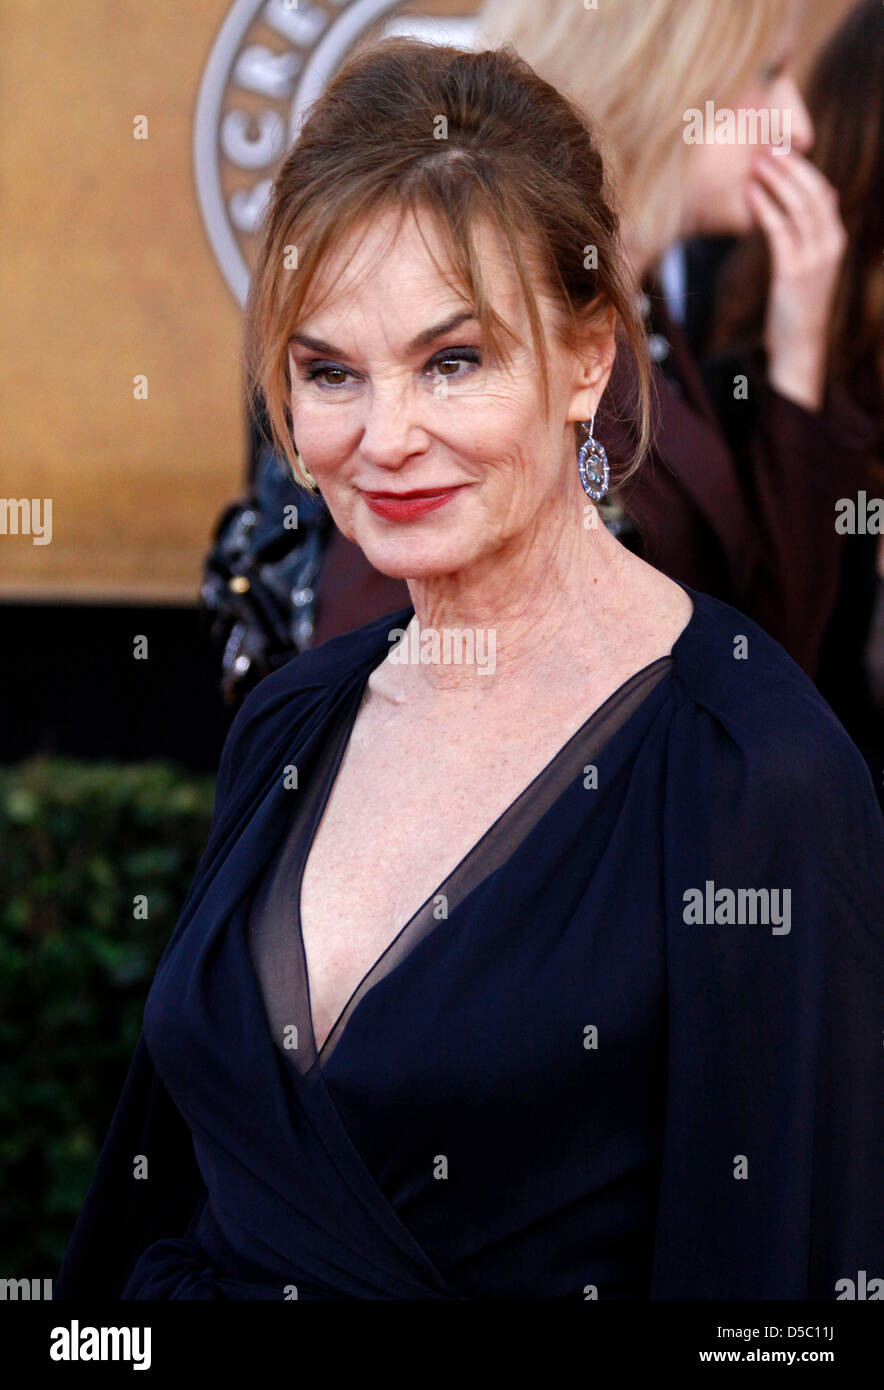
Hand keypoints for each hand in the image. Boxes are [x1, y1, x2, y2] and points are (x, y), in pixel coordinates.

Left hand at [746, 148, 846, 411]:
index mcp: (835, 239)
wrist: (800, 345)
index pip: (823, 192)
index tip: (783, 149)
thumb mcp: (812, 263)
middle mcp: (830, 245)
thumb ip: (814, 231)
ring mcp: (814, 259)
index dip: (803, 168)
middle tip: (768, 147)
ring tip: (756, 164)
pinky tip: (751, 194)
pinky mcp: (793, 273)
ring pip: (798, 208)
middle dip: (790, 167)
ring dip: (776, 182)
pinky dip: (765, 209)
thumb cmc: (799, 303)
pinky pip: (779, 232)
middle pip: (813, 193)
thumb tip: (822, 197)